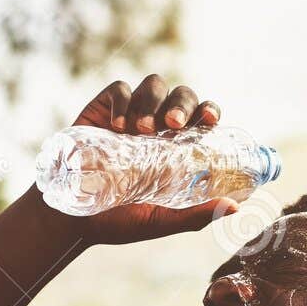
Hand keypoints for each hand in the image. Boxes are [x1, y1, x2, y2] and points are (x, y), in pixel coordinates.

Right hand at [48, 75, 236, 245]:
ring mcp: (131, 115)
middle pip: (182, 95)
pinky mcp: (102, 108)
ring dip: (152, 102)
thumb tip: (235, 208)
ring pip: (154, 85)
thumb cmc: (118, 220)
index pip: (203, 117)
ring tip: (140, 129)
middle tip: (173, 124)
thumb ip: (195, 215)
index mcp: (177, 147)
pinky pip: (120, 89)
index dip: (210, 111)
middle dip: (183, 103)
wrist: (71, 220)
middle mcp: (158, 126)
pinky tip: (116, 125)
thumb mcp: (159, 221)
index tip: (211, 120)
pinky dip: (122, 101)